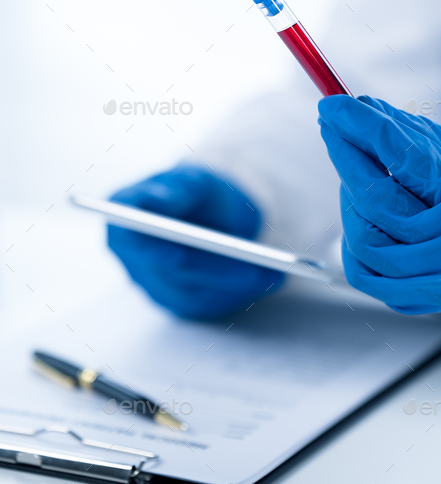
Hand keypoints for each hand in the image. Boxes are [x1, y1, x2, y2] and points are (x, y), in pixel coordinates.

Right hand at [107, 165, 282, 318]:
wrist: (213, 210)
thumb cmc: (198, 191)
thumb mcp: (194, 179)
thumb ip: (178, 187)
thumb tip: (161, 200)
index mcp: (124, 220)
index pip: (129, 241)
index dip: (153, 251)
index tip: (181, 256)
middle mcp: (132, 257)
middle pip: (170, 273)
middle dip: (215, 270)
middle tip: (255, 268)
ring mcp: (152, 283)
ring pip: (193, 293)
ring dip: (235, 286)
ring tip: (272, 274)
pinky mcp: (177, 300)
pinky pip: (207, 304)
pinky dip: (238, 294)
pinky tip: (265, 281)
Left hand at [318, 95, 440, 313]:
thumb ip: (414, 134)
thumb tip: (361, 107)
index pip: (408, 161)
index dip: (365, 128)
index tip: (335, 105)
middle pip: (379, 206)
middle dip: (346, 158)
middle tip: (332, 124)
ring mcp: (440, 287)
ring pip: (364, 243)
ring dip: (350, 199)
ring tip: (357, 169)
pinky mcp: (420, 302)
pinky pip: (367, 271)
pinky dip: (355, 236)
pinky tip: (363, 209)